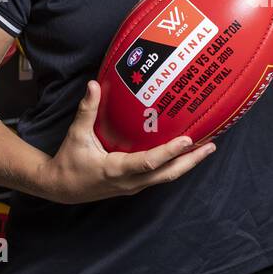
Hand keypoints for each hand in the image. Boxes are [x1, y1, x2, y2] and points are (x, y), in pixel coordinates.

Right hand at [37, 80, 215, 203]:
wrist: (61, 188)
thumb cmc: (69, 162)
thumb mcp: (76, 135)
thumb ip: (87, 110)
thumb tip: (93, 84)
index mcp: (116, 170)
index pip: (148, 163)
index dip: (169, 152)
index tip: (188, 140)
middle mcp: (130, 182)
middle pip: (167, 174)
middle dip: (191, 161)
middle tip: (211, 145)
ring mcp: (134, 186)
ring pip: (166, 177)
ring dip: (187, 164)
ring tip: (206, 148)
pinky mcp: (135, 186)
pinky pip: (160, 176)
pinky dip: (175, 166)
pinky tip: (186, 155)